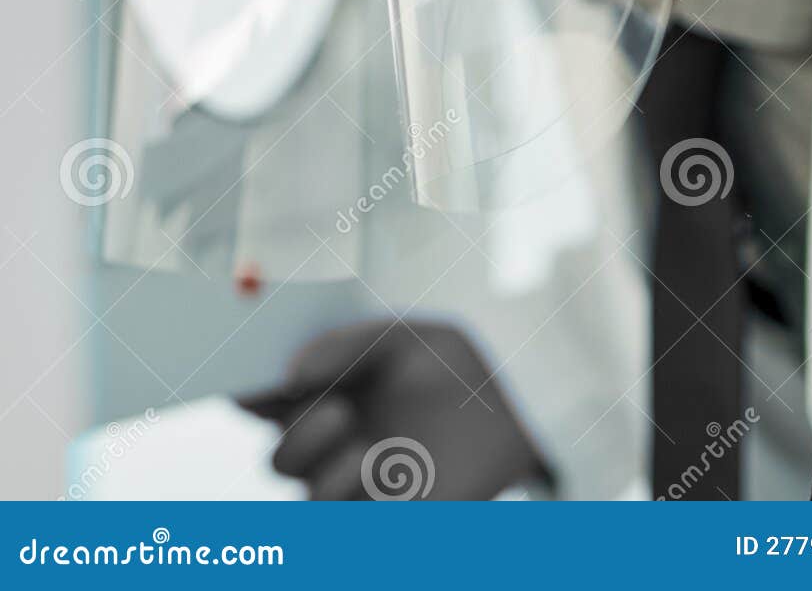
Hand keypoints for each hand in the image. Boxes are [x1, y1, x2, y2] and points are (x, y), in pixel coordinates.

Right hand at [237, 318, 553, 500]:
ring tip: (366, 447)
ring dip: (323, 471)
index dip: (245, 388)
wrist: (517, 412)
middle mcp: (335, 445)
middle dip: (298, 433)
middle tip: (339, 410)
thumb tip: (291, 370)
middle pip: (280, 454)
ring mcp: (357, 486)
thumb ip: (346, 346)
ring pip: (306, 496)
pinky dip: (355, 496)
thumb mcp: (402, 339)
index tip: (245, 375)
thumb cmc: (453, 371)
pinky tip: (393, 470)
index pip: (266, 398)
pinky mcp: (381, 517)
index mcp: (328, 394)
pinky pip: (342, 520)